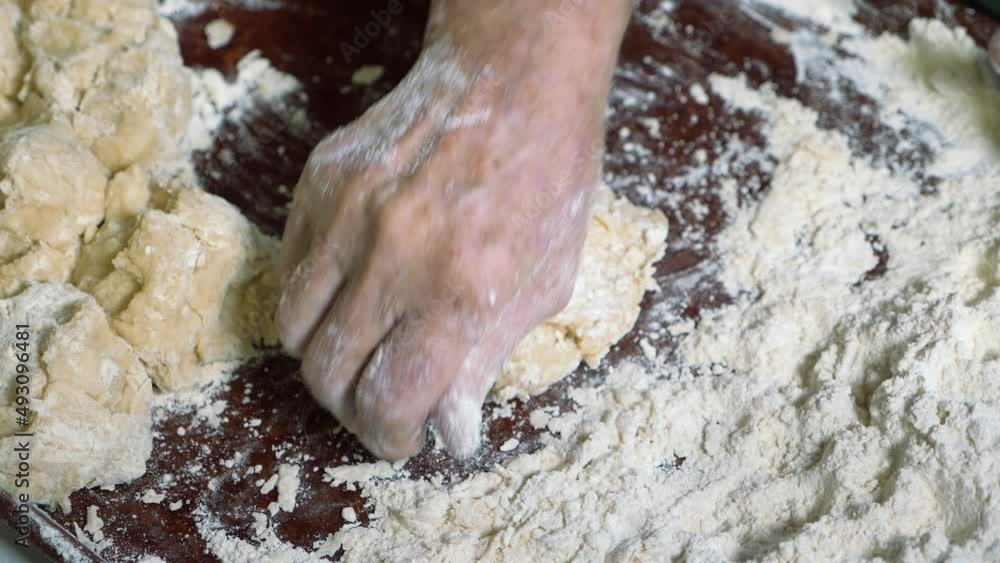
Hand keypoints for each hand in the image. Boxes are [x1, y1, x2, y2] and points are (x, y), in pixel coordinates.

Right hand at [277, 0, 631, 459]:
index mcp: (460, 291)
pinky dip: (310, 299)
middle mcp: (394, 255)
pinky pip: (289, 268)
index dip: (389, 436)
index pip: (389, 399)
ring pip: (293, 330)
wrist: (514, 81)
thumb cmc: (546, 182)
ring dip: (323, 358)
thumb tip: (448, 428)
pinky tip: (349, 293)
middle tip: (378, 403)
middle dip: (351, 408)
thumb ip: (487, 359)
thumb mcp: (546, 284)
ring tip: (360, 351)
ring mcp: (349, 214)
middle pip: (328, 375)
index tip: (400, 438)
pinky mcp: (322, 181)